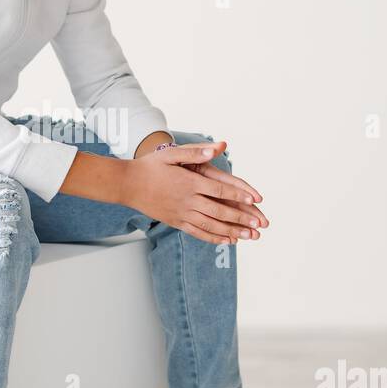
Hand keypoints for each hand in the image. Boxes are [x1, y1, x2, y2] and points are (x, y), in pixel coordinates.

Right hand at [122, 140, 268, 245]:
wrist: (127, 184)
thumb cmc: (150, 166)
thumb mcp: (172, 153)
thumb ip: (196, 151)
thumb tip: (219, 147)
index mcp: (190, 182)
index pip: (221, 189)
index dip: (240, 195)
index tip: (256, 199)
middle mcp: (187, 200)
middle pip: (220, 211)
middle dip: (242, 218)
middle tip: (260, 224)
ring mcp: (182, 214)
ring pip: (211, 225)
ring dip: (232, 231)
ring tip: (249, 237)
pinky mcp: (176, 222)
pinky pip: (198, 232)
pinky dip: (214, 237)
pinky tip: (228, 241)